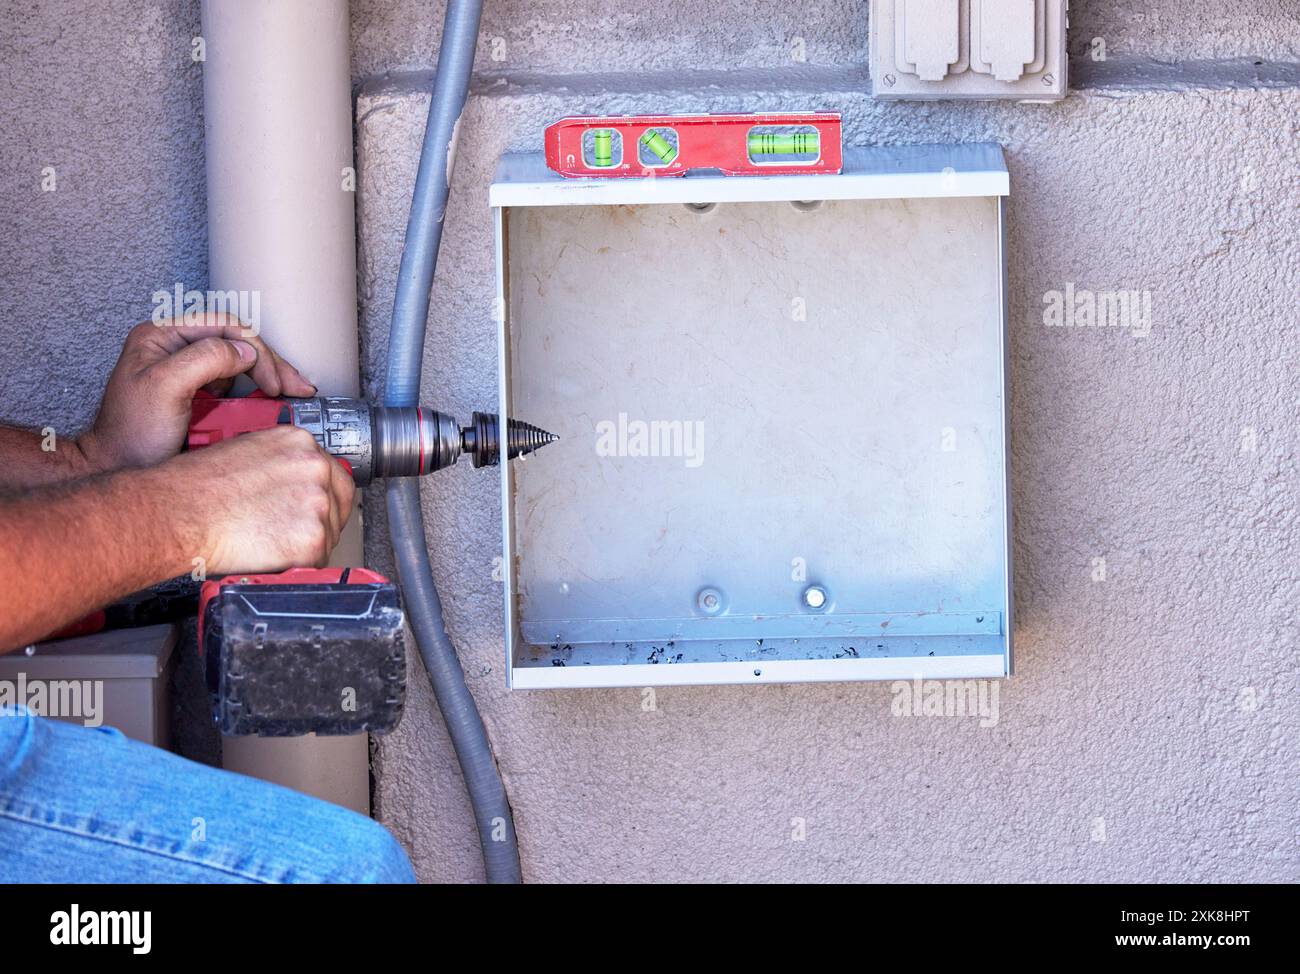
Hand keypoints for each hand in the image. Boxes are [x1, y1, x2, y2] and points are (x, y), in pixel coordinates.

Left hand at [79, 313, 317, 472]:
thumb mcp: (164, 387)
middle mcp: (176, 349)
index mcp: (162, 335)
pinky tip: (273, 404)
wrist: (117, 470)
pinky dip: (257, 394)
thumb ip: (204, 358)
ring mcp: (189, 373)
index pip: (224, 326)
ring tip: (291, 395)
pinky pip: (236, 387)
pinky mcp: (199, 396)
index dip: (255, 350)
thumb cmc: (129, 434)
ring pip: (241, 364)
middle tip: (296, 388)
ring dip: (269, 377)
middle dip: (271, 364)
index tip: (272, 382)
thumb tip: (245, 351)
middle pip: (237, 343)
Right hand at [152, 425, 354, 574]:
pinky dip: (298, 564)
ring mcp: (317, 503)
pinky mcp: (311, 539)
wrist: (176, 512)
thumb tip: (289, 483)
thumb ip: (278, 463)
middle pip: (339, 502)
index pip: (331, 473)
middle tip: (294, 531)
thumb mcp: (245, 451)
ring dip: (307, 543)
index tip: (309, 507)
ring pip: (329, 533)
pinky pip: (316, 559)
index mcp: (299, 442)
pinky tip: (272, 556)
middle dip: (322, 520)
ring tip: (270, 543)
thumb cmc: (195, 487)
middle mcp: (315, 467)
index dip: (322, 494)